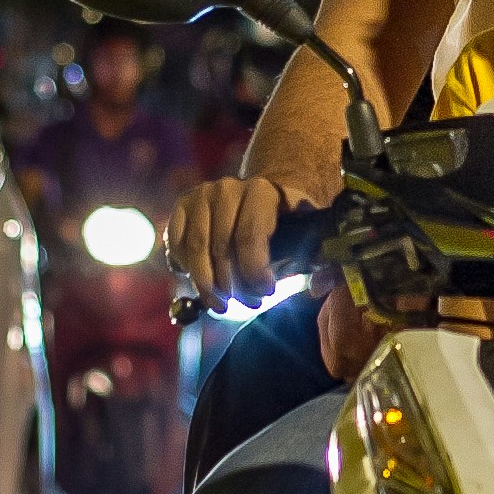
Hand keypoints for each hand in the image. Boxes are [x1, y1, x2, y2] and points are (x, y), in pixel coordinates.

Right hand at [165, 171, 322, 305]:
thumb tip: (317, 286)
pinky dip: (184, 269)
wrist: (254, 197)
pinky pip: (176, 244)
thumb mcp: (303, 232)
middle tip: (244, 305)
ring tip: (220, 305)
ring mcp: (201, 195)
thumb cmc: (281, 223)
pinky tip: (199, 282)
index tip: (265, 293)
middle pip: (221, 247)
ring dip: (206, 284)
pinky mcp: (182, 205)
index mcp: (262, 192)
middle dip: (232, 284)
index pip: (251, 235)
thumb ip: (313, 257)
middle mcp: (228, 188)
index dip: (254, 271)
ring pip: (195, 249)